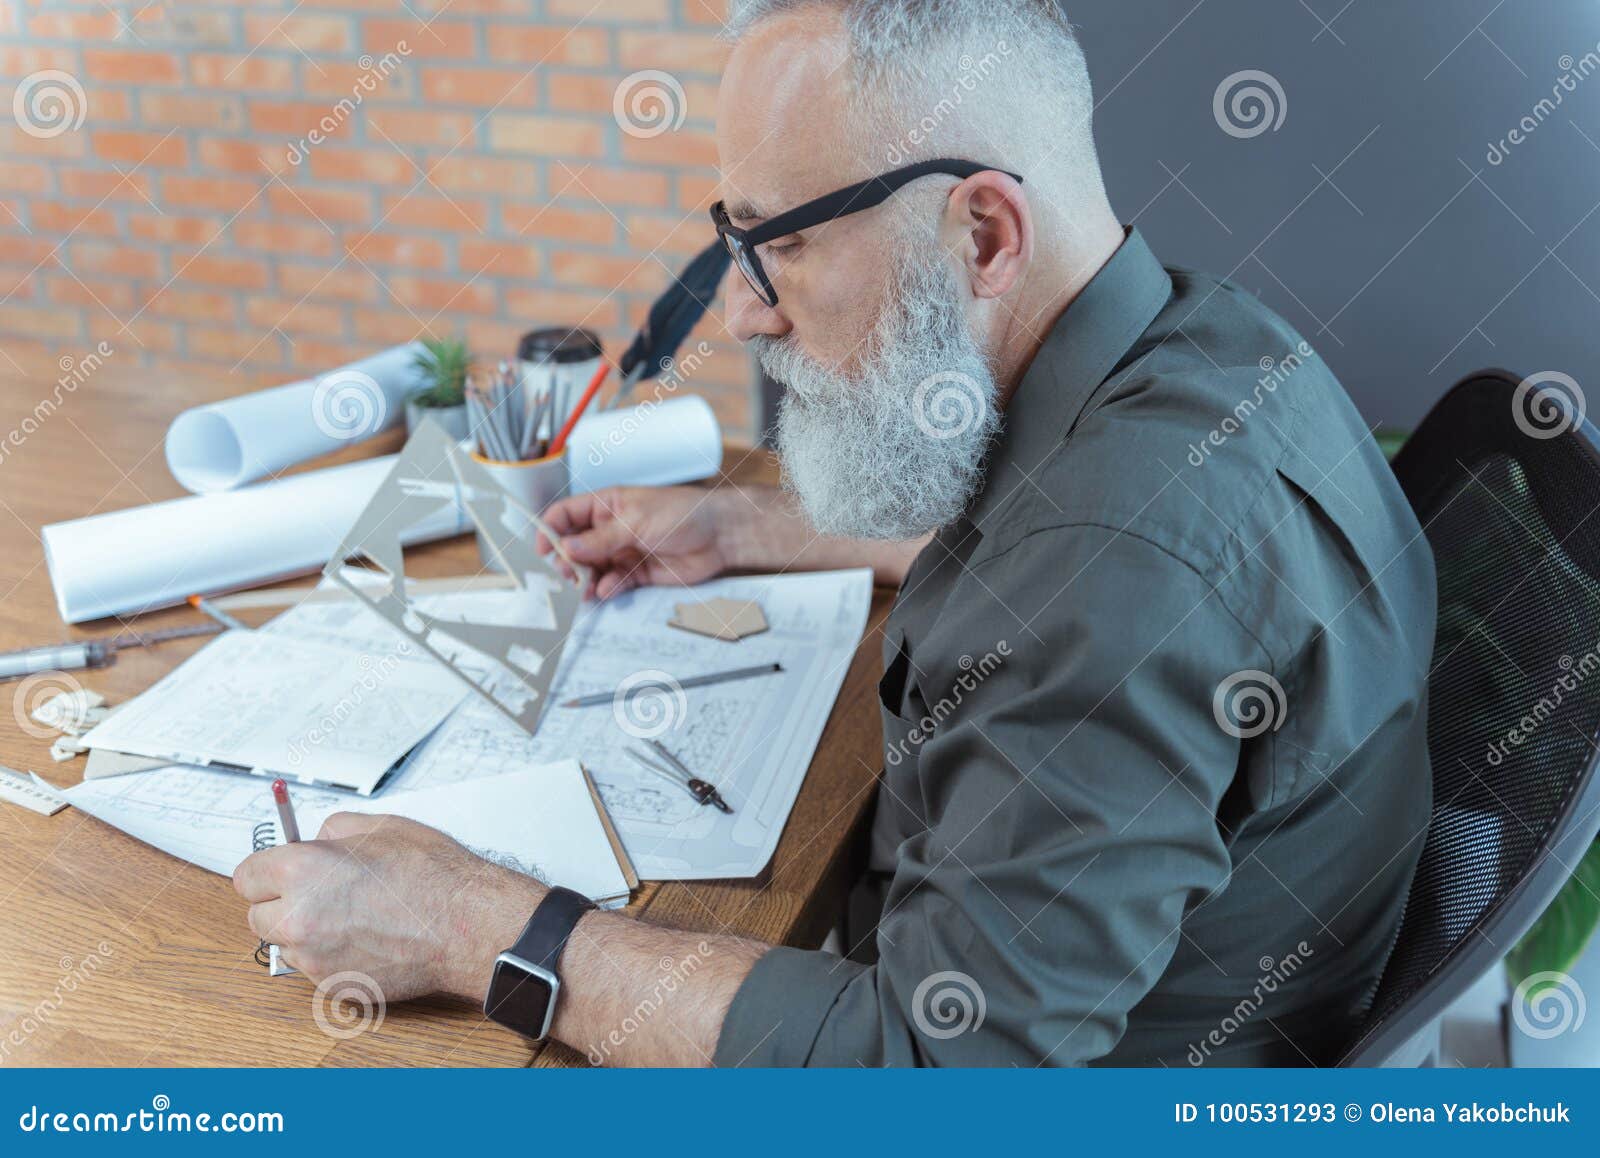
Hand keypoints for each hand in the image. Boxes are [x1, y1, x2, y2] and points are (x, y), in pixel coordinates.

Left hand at [233, 813, 542, 1004]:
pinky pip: (316, 969)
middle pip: (257, 916)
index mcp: (302, 871)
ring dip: (306, 933)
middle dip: (282, 904)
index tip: (278, 873)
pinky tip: (368, 939)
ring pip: (287, 946)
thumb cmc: (433, 876)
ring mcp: (315, 958)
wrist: (466, 925)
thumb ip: (333, 831)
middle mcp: (299, 918)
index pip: (246, 876)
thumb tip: (315, 841)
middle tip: (318, 894)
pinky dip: (333, 957)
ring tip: (352, 917)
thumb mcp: (380, 826)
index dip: (267, 871)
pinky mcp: (335, 986)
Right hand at [537, 485, 737, 599]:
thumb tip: (566, 548)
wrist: (720, 535)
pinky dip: (606, 588)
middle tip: (566, 575)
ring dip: (585, 580)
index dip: (550, 531)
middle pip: (574, 547)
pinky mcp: (637, 573)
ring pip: (592, 569)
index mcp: (607, 505)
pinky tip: (607, 590)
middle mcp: (611, 529)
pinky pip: (613, 583)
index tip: (543, 551)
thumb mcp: (636, 522)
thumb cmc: (684, 513)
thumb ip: (600, 539)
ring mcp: (623, 551)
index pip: (566, 515)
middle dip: (566, 562)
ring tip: (584, 589)